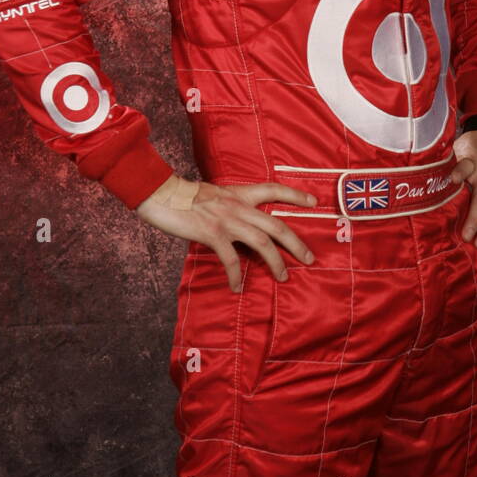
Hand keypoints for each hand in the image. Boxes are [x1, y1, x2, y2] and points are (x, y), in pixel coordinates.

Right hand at [136, 175, 316, 292]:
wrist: (162, 193)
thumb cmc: (185, 196)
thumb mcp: (215, 195)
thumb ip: (231, 206)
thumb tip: (241, 222)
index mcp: (240, 194)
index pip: (273, 189)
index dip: (295, 196)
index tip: (314, 202)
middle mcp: (238, 206)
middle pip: (276, 225)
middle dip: (296, 243)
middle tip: (309, 258)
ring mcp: (227, 220)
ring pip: (262, 243)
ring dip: (276, 262)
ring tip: (283, 276)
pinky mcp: (213, 234)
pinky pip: (231, 259)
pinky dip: (236, 275)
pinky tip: (237, 287)